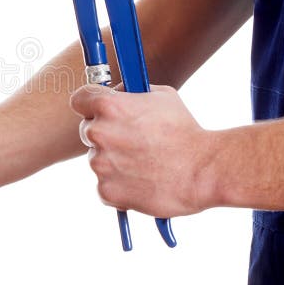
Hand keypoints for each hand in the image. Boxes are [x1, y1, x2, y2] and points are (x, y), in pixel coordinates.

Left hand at [70, 84, 215, 217]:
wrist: (204, 169)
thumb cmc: (186, 130)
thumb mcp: (160, 96)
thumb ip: (130, 94)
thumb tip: (116, 94)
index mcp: (108, 106)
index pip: (79, 100)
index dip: (90, 105)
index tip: (99, 112)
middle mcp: (99, 133)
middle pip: (87, 131)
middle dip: (105, 134)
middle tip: (131, 141)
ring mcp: (100, 163)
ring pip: (97, 159)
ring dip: (113, 162)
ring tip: (143, 163)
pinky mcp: (106, 190)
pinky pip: (104, 185)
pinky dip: (118, 186)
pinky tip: (141, 181)